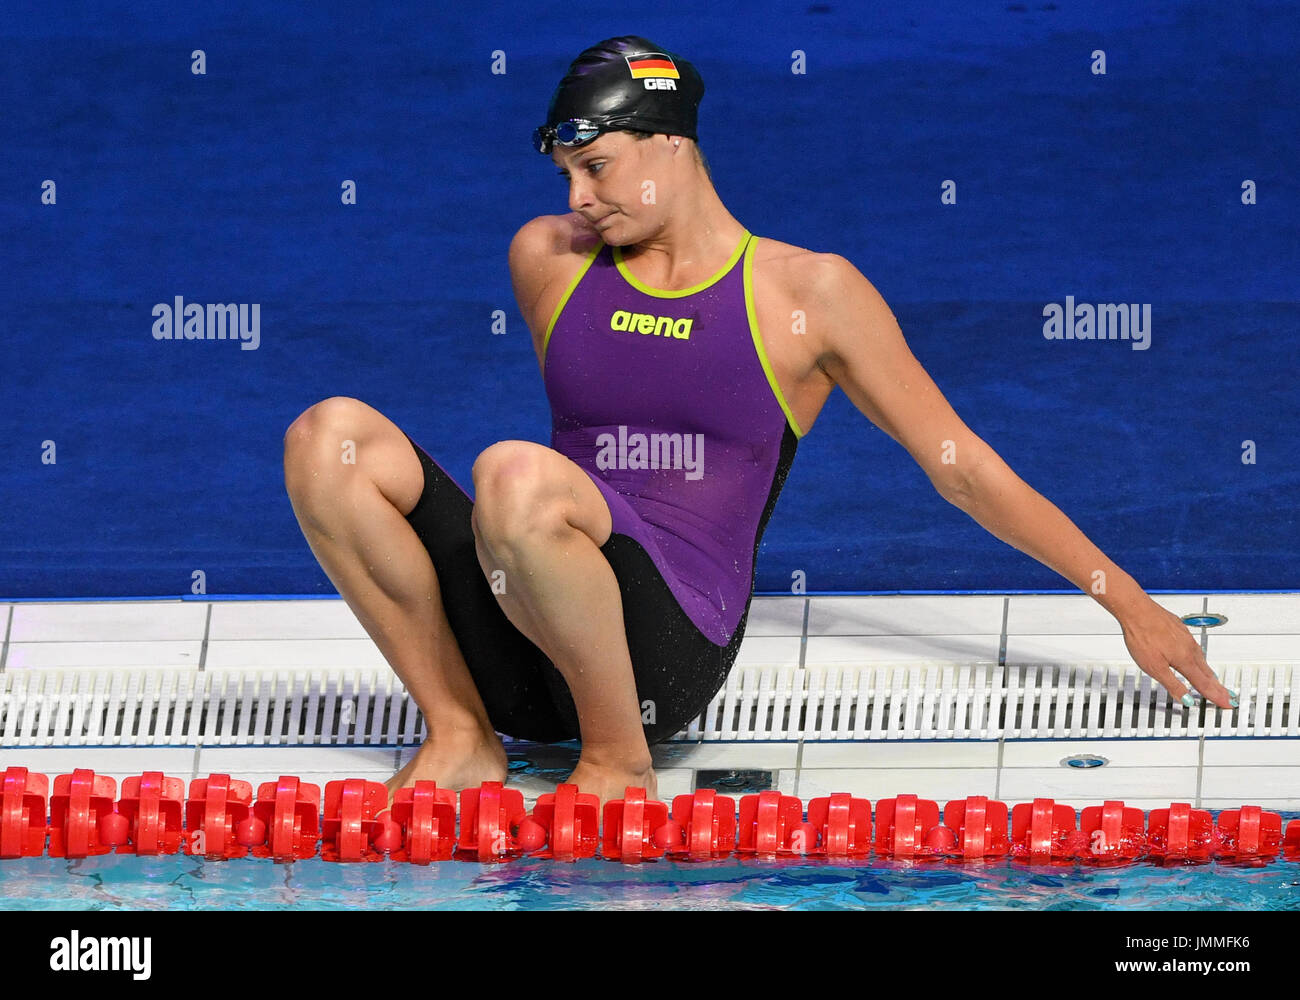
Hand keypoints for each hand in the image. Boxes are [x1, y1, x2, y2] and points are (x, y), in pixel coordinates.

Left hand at [1119, 600, 1235, 709]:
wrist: (1136, 609)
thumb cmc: (1142, 635)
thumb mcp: (1153, 667)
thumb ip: (1171, 684)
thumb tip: (1185, 698)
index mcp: (1185, 660)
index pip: (1204, 684)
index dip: (1216, 696)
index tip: (1227, 703)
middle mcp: (1189, 648)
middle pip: (1207, 672)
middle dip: (1218, 687)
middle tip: (1228, 696)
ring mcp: (1185, 637)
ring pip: (1201, 659)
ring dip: (1209, 673)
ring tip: (1214, 682)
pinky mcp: (1179, 629)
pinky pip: (1194, 648)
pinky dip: (1199, 658)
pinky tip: (1196, 658)